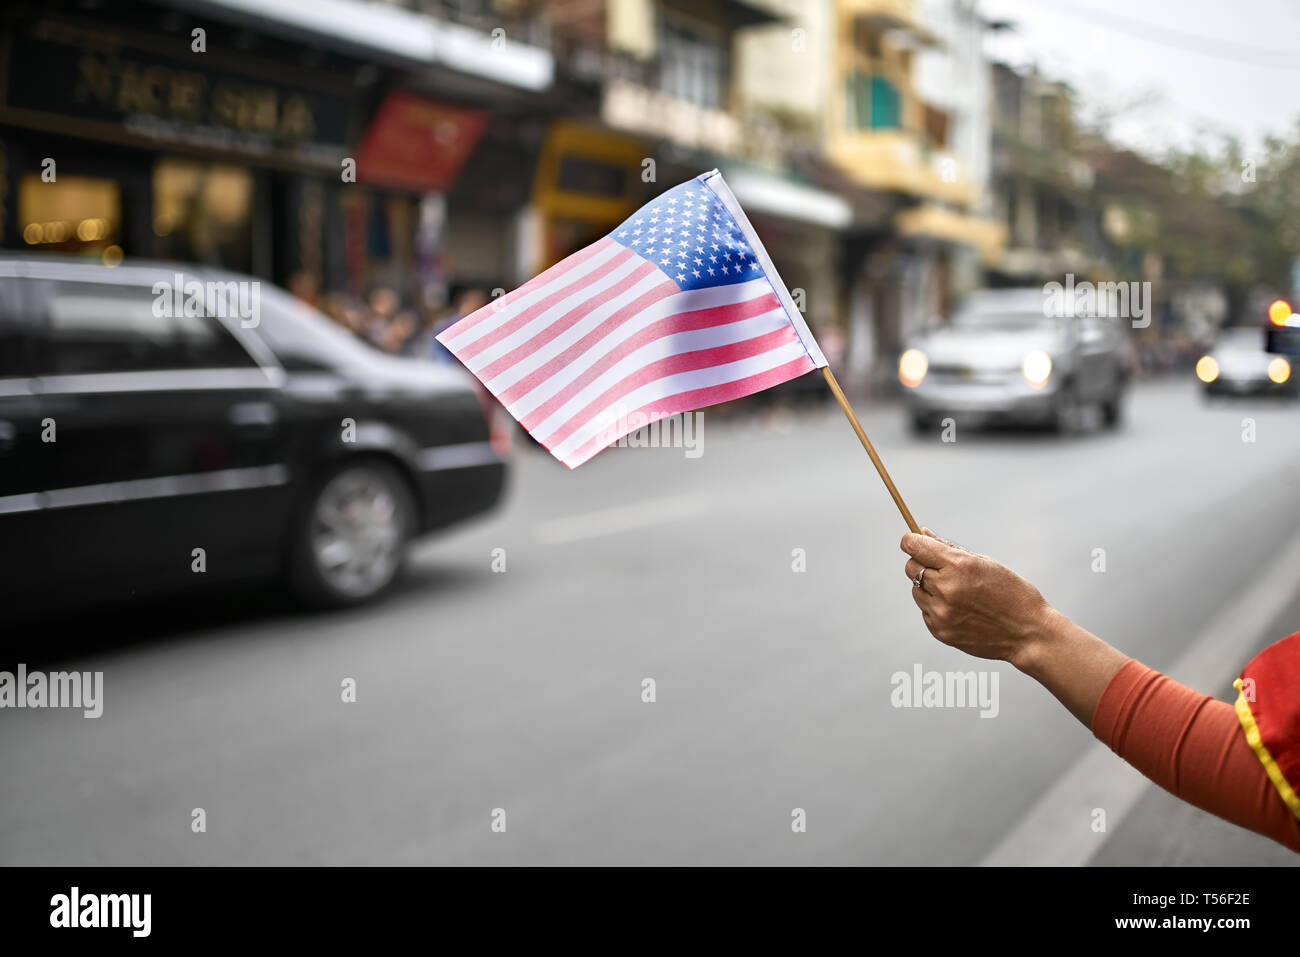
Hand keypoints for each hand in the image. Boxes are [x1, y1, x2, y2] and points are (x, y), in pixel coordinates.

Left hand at [900, 528, 1053, 666]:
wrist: (1028, 633)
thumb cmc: (1011, 592)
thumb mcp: (985, 562)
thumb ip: (949, 548)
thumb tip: (922, 533)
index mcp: (959, 566)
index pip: (914, 546)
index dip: (911, 541)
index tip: (913, 541)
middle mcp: (946, 588)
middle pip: (911, 567)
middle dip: (921, 563)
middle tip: (942, 569)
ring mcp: (941, 612)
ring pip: (916, 590)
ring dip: (929, 587)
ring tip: (957, 593)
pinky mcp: (940, 631)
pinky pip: (925, 611)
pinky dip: (936, 607)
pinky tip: (960, 610)